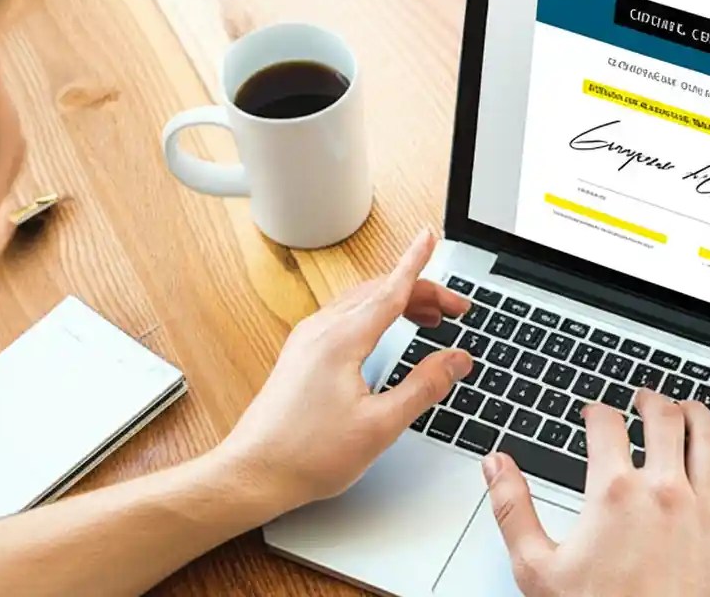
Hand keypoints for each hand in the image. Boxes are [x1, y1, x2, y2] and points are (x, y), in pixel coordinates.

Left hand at [215, 229, 471, 513]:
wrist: (254, 473)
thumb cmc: (308, 455)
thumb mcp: (381, 425)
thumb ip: (424, 386)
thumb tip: (456, 360)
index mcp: (341, 340)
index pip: (391, 290)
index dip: (416, 262)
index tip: (429, 236)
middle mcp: (321, 332)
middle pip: (378, 293)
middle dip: (420, 291)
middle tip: (455, 308)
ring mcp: (307, 341)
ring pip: (360, 303)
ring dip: (397, 303)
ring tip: (429, 319)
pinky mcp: (300, 355)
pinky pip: (344, 318)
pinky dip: (374, 316)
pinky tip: (386, 334)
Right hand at [484, 390, 709, 596]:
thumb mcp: (537, 567)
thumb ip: (513, 508)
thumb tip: (496, 466)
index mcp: (614, 494)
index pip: (607, 426)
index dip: (597, 410)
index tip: (593, 412)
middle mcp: (664, 493)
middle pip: (665, 419)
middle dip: (652, 401)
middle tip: (644, 398)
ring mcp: (704, 513)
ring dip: (699, 415)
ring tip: (690, 408)